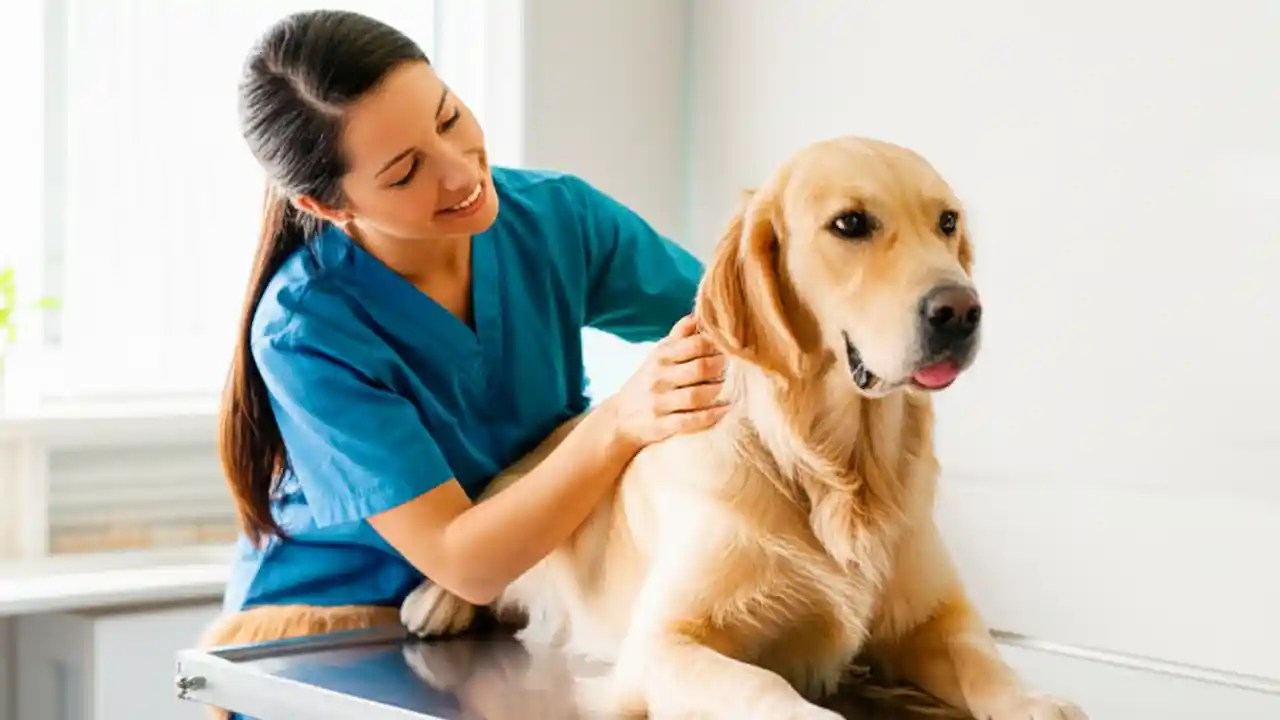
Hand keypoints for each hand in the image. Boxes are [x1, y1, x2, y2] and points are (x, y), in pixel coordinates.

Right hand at [606, 315, 729, 453]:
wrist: (620, 418)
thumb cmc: (647, 382)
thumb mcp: (658, 356)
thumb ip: (678, 337)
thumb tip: (698, 315)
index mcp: (661, 357)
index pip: (694, 344)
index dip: (716, 344)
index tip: (730, 345)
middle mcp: (659, 378)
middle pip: (699, 369)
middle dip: (720, 367)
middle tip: (734, 367)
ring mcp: (660, 403)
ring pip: (696, 395)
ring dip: (717, 390)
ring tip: (730, 387)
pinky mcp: (662, 425)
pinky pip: (690, 421)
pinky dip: (711, 415)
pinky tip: (725, 409)